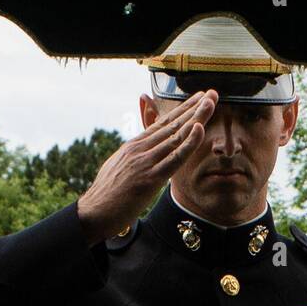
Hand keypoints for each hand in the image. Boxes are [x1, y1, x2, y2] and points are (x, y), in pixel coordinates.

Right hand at [76, 89, 217, 244]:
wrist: (94, 212)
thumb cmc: (108, 195)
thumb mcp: (120, 166)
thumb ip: (133, 154)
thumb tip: (140, 147)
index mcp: (135, 146)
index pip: (164, 123)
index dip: (183, 110)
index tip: (198, 98)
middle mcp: (140, 149)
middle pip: (173, 124)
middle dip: (194, 107)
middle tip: (212, 93)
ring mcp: (146, 162)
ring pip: (176, 136)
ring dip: (197, 117)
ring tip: (211, 101)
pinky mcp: (150, 178)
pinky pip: (174, 158)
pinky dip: (188, 142)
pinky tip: (200, 127)